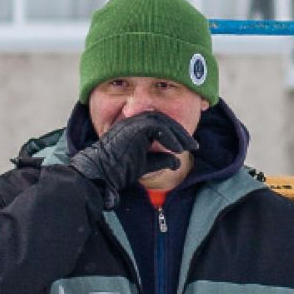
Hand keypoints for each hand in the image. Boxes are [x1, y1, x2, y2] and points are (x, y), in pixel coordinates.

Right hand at [69, 111, 193, 201]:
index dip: (174, 133)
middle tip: (193, 145)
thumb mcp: (145, 165)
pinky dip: (170, 137)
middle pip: (162, 119)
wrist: (99, 174)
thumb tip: (177, 162)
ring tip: (189, 147)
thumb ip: (160, 160)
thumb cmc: (116, 171)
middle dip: (180, 132)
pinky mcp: (134, 128)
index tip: (187, 146)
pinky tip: (178, 149)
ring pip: (161, 121)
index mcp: (133, 128)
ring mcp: (132, 123)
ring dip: (178, 134)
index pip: (158, 124)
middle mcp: (132, 122)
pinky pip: (158, 127)